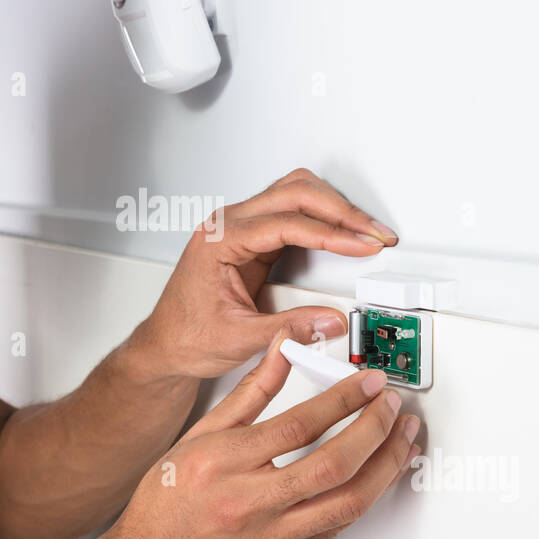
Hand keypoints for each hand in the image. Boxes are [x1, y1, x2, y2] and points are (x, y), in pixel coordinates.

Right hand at [99, 330, 421, 538]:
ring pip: (346, 501)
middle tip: (392, 406)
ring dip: (384, 466)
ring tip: (401, 440)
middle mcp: (251, 500)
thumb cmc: (166, 503)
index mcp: (228, 461)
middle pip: (333, 462)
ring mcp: (271, 535)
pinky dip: (363, 498)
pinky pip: (335, 528)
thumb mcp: (201, 434)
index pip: (301, 423)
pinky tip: (377, 478)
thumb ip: (250, 392)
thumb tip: (282, 351)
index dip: (346, 398)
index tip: (370, 382)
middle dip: (374, 428)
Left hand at [132, 168, 396, 379]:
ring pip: (295, 193)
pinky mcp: (252, 238)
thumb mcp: (240, 338)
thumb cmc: (185, 336)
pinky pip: (293, 212)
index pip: (285, 223)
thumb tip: (330, 319)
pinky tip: (343, 234)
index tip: (361, 244)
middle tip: (373, 234)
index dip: (330, 232)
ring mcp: (240, 228)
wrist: (165, 345)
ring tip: (365, 232)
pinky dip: (323, 219)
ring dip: (334, 208)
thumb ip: (288, 328)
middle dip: (340, 211)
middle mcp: (227, 225)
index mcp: (218, 241)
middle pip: (294, 193)